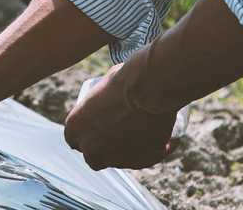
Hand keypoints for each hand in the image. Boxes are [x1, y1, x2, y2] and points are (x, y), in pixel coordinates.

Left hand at [63, 57, 182, 169]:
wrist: (147, 88)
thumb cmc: (124, 79)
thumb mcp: (104, 86)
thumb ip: (100, 102)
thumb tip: (108, 100)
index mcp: (77, 126)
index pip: (73, 139)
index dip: (85, 135)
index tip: (96, 128)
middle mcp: (91, 147)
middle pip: (93, 156)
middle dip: (102, 149)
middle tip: (118, 134)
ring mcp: (114, 158)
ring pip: (119, 161)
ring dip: (127, 152)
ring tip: (144, 134)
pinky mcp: (140, 162)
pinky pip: (148, 159)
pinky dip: (158, 149)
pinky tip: (168, 139)